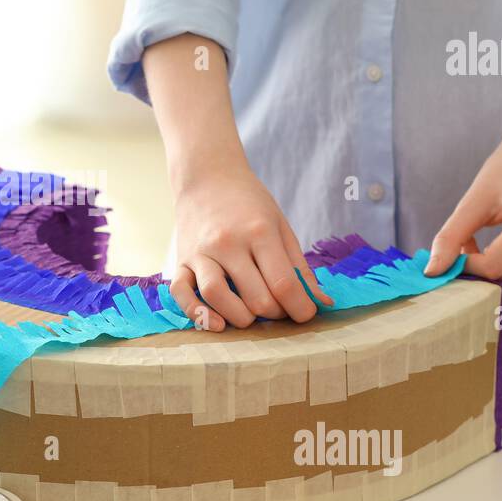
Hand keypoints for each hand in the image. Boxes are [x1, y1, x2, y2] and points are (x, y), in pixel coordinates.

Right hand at [170, 164, 331, 329]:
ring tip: (251, 316)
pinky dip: (197, 313)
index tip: (304, 314)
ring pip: (217, 297)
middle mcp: (227, 243)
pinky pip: (182, 293)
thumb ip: (299, 267)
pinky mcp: (181, 260)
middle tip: (278, 309)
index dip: (300, 308)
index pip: (283, 283)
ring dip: (240, 319)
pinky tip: (218, 323)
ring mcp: (201, 252)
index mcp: (259, 232)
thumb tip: (320, 304)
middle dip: (274, 314)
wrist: (207, 177)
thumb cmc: (249, 203)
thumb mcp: (280, 226)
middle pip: (255, 297)